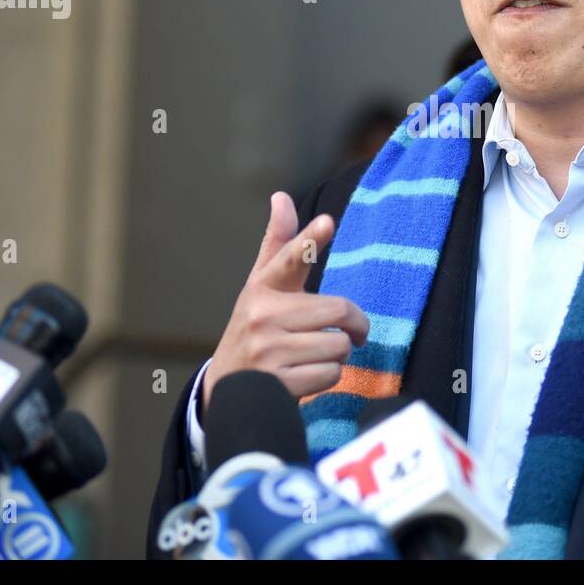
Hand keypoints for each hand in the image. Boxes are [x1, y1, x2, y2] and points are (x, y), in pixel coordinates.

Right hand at [203, 192, 369, 408]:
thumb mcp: (262, 286)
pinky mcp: (277, 383)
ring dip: (339, 355)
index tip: (327, 222)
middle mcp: (261, 316)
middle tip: (353, 332)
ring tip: (316, 355)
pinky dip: (328, 377)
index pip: (288, 258)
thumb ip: (280, 245)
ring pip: (338, 347)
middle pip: (339, 310)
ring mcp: (267, 351)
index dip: (309, 241)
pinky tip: (307, 376)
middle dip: (355, 325)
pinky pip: (331, 374)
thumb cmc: (256, 327)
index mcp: (262, 287)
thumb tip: (281, 196)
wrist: (227, 388)